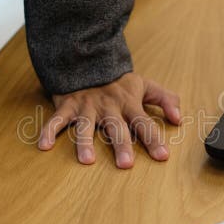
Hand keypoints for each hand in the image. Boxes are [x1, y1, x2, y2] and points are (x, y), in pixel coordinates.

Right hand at [38, 73, 181, 168]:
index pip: (144, 123)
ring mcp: (86, 107)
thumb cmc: (117, 80)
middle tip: (126, 164)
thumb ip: (165, 99)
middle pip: (116, 128)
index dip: (153, 139)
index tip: (162, 156)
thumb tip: (179, 119)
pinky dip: (48, 131)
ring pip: (85, 126)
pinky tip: (44, 146)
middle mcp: (108, 107)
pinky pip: (56, 119)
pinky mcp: (67, 105)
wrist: (87, 58)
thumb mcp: (145, 85)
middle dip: (121, 145)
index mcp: (128, 104)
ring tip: (87, 160)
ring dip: (84, 143)